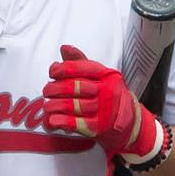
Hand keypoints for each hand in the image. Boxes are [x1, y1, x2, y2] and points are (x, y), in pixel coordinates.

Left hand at [42, 45, 160, 159]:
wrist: (129, 123)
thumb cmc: (108, 95)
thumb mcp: (99, 76)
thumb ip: (80, 62)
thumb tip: (64, 48)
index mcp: (108, 75)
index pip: (83, 67)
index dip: (64, 68)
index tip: (52, 71)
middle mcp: (108, 91)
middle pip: (75, 86)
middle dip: (55, 88)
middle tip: (46, 91)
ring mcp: (105, 110)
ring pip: (73, 106)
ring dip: (55, 106)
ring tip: (46, 106)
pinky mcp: (99, 127)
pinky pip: (77, 124)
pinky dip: (62, 122)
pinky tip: (52, 120)